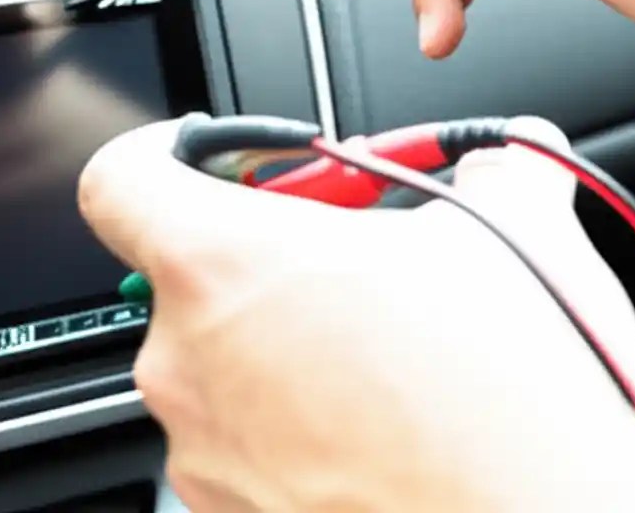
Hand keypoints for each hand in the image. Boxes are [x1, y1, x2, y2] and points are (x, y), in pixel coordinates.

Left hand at [78, 117, 634, 510]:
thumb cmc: (511, 407)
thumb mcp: (516, 237)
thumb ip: (485, 174)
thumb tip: (502, 164)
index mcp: (217, 262)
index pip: (119, 180)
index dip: (163, 157)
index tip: (210, 162)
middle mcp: (182, 356)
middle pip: (188, 278)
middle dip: (263, 264)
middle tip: (348, 274)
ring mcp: (198, 444)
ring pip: (219, 364)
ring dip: (280, 350)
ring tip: (384, 366)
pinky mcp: (221, 507)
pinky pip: (238, 442)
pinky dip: (288, 428)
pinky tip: (373, 431)